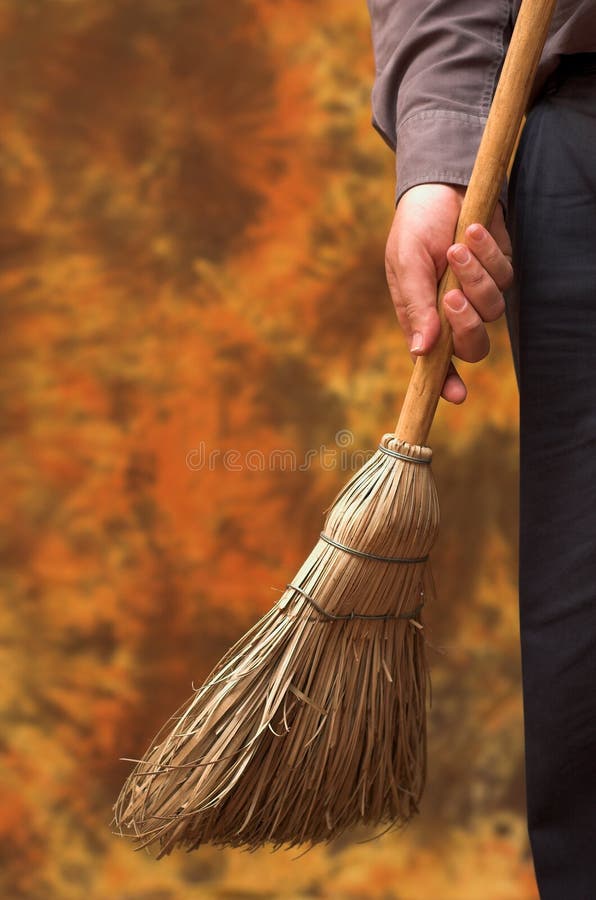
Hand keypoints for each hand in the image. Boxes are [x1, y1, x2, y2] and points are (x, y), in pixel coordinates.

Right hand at [385, 183, 512, 403]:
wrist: (438, 185)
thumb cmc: (414, 227)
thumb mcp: (405, 265)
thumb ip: (415, 308)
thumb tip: (420, 352)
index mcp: (424, 320)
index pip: (437, 362)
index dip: (447, 382)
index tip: (456, 394)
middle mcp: (453, 313)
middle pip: (474, 346)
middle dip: (466, 325)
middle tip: (452, 297)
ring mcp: (479, 291)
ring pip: (493, 309)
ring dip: (476, 278)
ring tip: (456, 247)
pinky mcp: (499, 267)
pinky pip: (505, 274)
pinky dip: (488, 253)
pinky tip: (472, 230)